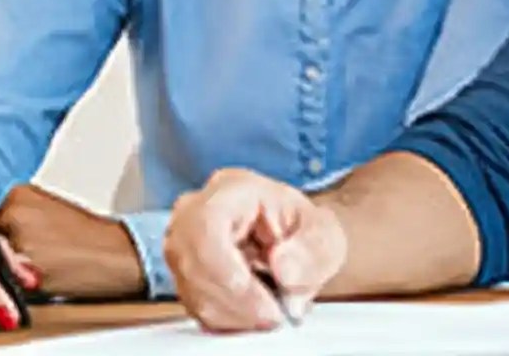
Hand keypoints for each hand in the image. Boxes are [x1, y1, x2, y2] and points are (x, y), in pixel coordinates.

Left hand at [0, 184, 144, 299]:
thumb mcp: (50, 217)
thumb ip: (18, 225)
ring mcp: (16, 237)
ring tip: (45, 270)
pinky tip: (44, 280)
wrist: (122, 254)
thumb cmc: (91, 240)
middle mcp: (12, 210)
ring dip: (11, 274)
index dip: (4, 245)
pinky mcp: (23, 264)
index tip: (29, 251)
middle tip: (39, 261)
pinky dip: (19, 287)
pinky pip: (6, 282)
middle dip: (5, 258)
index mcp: (19, 194)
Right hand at [165, 168, 346, 332]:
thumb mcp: (325, 235)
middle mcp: (196, 213)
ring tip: (270, 314)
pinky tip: (253, 315)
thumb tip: (284, 269)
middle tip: (274, 317)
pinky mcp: (183, 275)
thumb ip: (311, 250)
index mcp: (231, 189)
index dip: (227, 270)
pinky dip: (226, 319)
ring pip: (190, 289)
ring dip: (232, 314)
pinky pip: (194, 306)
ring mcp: (184, 244)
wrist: (297, 245)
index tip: (263, 303)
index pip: (207, 224)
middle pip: (191, 260)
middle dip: (235, 300)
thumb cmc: (305, 232)